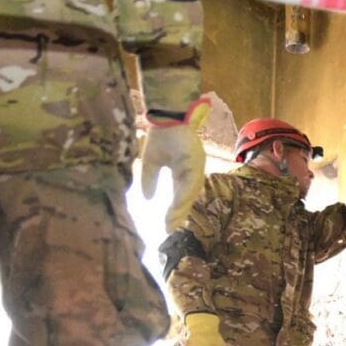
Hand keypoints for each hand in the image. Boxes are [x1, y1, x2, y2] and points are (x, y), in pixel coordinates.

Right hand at [141, 96, 210, 230]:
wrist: (165, 115)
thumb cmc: (160, 136)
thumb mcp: (150, 162)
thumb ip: (150, 180)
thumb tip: (147, 199)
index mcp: (183, 173)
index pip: (181, 196)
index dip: (175, 211)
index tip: (166, 227)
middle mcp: (193, 172)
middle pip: (188, 198)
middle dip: (179, 214)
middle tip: (169, 229)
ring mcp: (197, 167)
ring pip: (191, 192)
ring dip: (182, 207)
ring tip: (171, 221)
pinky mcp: (197, 160)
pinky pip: (192, 181)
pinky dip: (185, 194)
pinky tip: (177, 205)